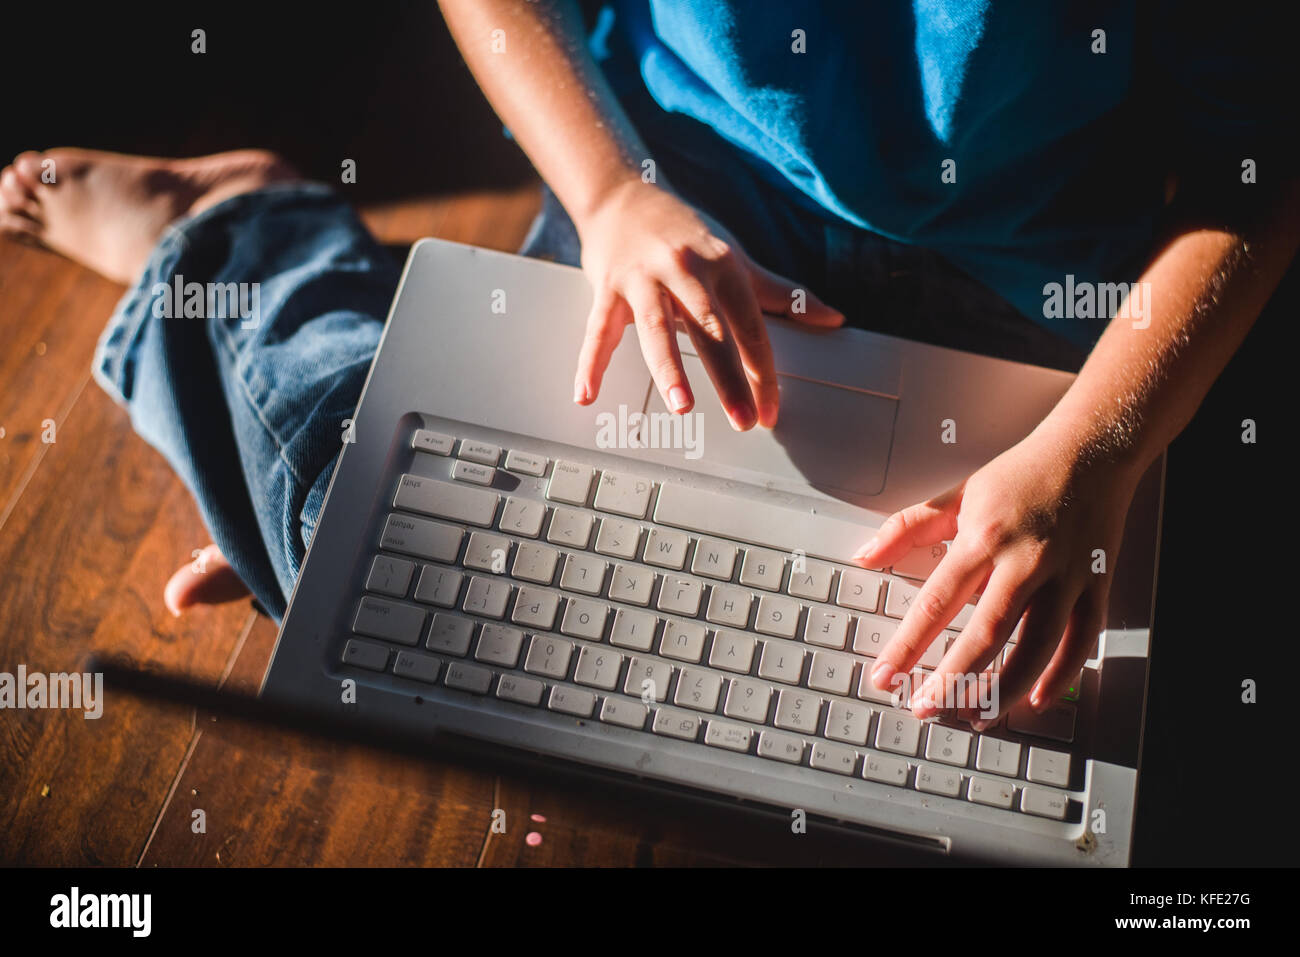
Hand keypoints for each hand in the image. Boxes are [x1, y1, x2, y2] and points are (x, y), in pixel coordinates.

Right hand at [573, 179, 842, 428]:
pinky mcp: (607, 285)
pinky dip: (590, 363)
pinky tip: (586, 395)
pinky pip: (598, 329)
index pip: (750, 329)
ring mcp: (643, 278)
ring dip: (669, 368)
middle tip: (742, 419)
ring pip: (656, 328)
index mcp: (723, 268)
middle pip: (710, 331)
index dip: (762, 373)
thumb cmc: (684, 234)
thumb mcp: (735, 259)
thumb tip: (833, 317)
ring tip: (681, 405)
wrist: (622, 196)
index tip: (769, 412)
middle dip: (728, 378)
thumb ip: (781, 294)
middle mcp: (686, 270)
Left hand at [855, 422, 1143, 724]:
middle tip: (925, 709)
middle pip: (987, 633)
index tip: (886, 676)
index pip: (937, 602)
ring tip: (975, 716)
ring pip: (1036, 647)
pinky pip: (1080, 641)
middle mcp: (1025, 561)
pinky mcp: (1095, 586)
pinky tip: (1035, 699)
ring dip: (1004, 689)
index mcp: (984, 538)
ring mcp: (1065, 577)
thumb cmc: (1020, 475)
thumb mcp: (956, 494)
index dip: (909, 644)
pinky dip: (1059, 675)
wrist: (1091, 451)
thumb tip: (865, 556)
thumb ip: (906, 527)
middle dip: (954, 679)